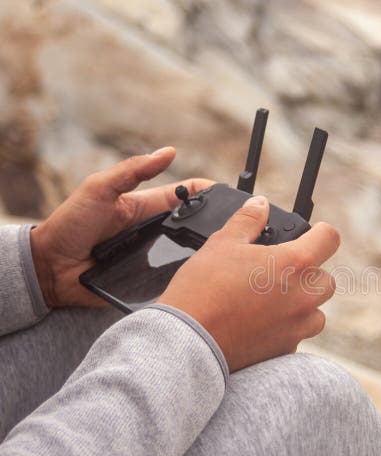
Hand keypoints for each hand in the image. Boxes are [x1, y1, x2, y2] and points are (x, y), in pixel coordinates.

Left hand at [30, 148, 214, 307]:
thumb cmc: (70, 224)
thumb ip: (133, 170)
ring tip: (220, 255)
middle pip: (192, 227)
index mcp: (147, 207)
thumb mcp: (100, 188)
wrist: (49, 268)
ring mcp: (152, 256)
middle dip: (212, 227)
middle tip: (232, 229)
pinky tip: (195, 278)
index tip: (229, 195)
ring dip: (200, 255)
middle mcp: (153, 231)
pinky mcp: (147, 280)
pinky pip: (171, 279)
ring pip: (187, 255)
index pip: (185, 196)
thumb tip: (169, 151)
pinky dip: (183, 278)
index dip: (207, 193)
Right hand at [158, 196, 338, 371]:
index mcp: (295, 264)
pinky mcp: (285, 350)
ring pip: (317, 313)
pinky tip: (261, 324)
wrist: (189, 341)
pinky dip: (286, 330)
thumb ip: (247, 221)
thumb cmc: (204, 290)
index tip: (312, 235)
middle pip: (327, 280)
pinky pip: (297, 336)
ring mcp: (298, 326)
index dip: (321, 233)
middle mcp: (304, 296)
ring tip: (272, 300)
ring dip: (303, 305)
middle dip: (309, 274)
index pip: (329, 238)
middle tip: (280, 272)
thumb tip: (259, 206)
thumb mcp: (222, 243)